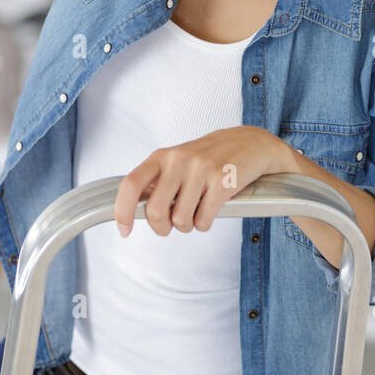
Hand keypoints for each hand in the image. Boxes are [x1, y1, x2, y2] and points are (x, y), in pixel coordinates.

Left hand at [114, 125, 284, 235]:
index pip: (132, 184)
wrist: (251, 143)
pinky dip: (205, 224)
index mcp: (162, 156)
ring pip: (181, 220)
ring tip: (196, 212)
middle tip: (170, 226)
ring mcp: (200, 170)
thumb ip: (158, 181)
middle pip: (155, 211)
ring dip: (188, 226)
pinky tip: (211, 210)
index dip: (122, 211)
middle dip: (162, 228)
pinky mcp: (222, 181)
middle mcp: (179, 160)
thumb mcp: (179, 161)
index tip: (124, 230)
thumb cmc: (211, 158)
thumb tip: (133, 211)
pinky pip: (203, 221)